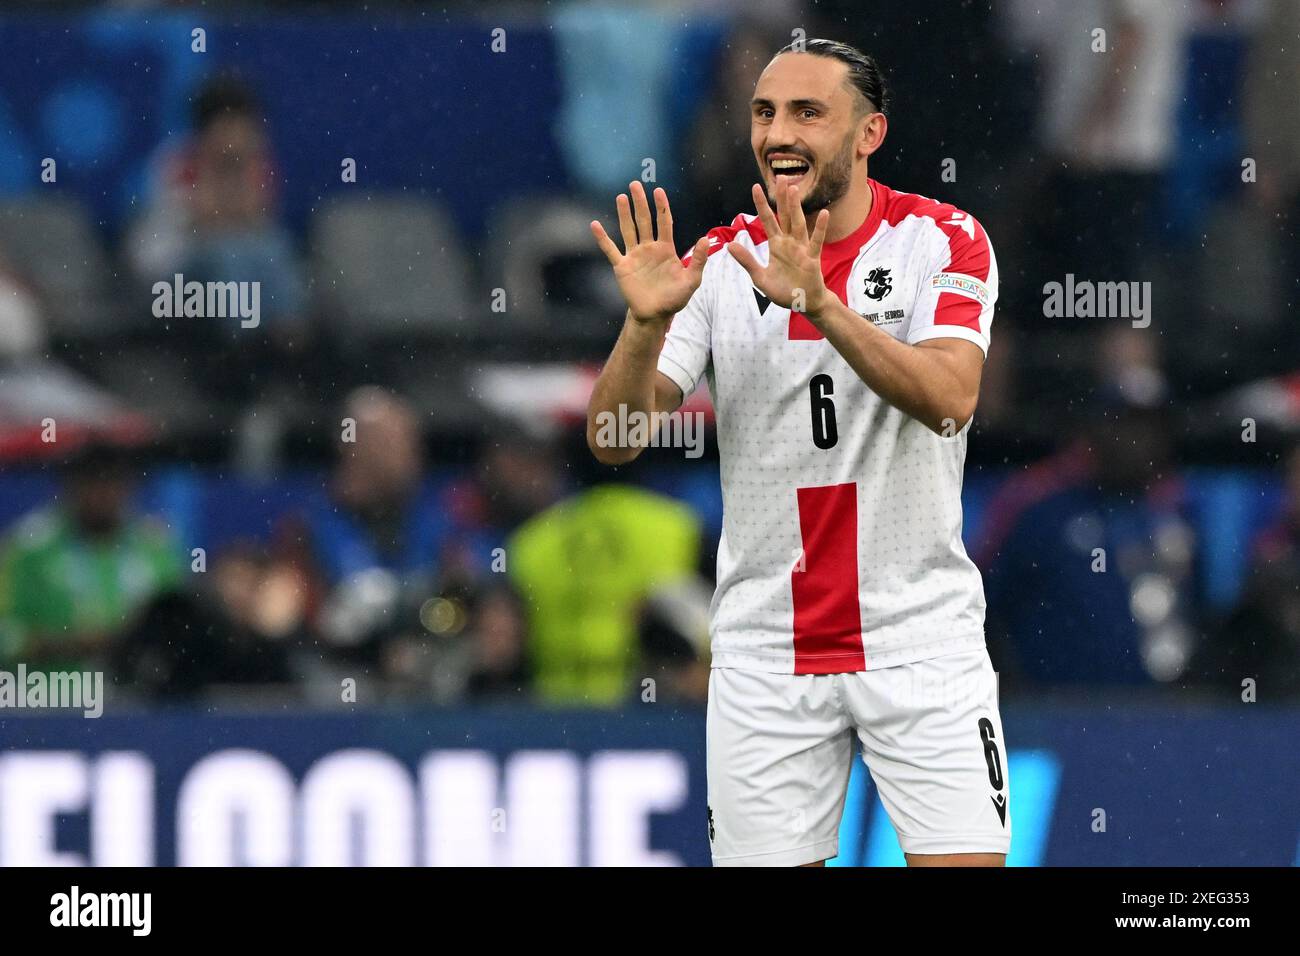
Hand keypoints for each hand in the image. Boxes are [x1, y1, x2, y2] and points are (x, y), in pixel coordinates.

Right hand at [591, 182, 709, 323]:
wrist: (654, 315)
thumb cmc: (674, 299)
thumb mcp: (691, 281)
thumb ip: (698, 260)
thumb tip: (705, 238)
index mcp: (666, 249)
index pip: (664, 222)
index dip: (662, 207)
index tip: (658, 190)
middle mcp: (649, 248)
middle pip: (644, 221)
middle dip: (640, 203)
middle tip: (635, 184)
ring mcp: (634, 256)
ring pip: (628, 230)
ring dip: (624, 214)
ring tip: (621, 197)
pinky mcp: (622, 267)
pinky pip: (610, 250)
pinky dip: (602, 238)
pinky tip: (595, 225)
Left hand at [727, 183, 830, 315]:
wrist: (803, 304)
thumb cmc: (783, 290)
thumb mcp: (760, 277)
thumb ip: (747, 261)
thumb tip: (730, 245)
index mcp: (776, 245)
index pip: (767, 220)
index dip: (761, 204)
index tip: (756, 187)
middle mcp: (789, 242)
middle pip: (784, 215)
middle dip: (782, 197)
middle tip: (781, 176)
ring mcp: (801, 249)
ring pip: (798, 223)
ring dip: (796, 207)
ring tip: (794, 189)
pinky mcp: (812, 259)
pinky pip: (816, 241)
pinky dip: (820, 228)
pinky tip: (823, 213)